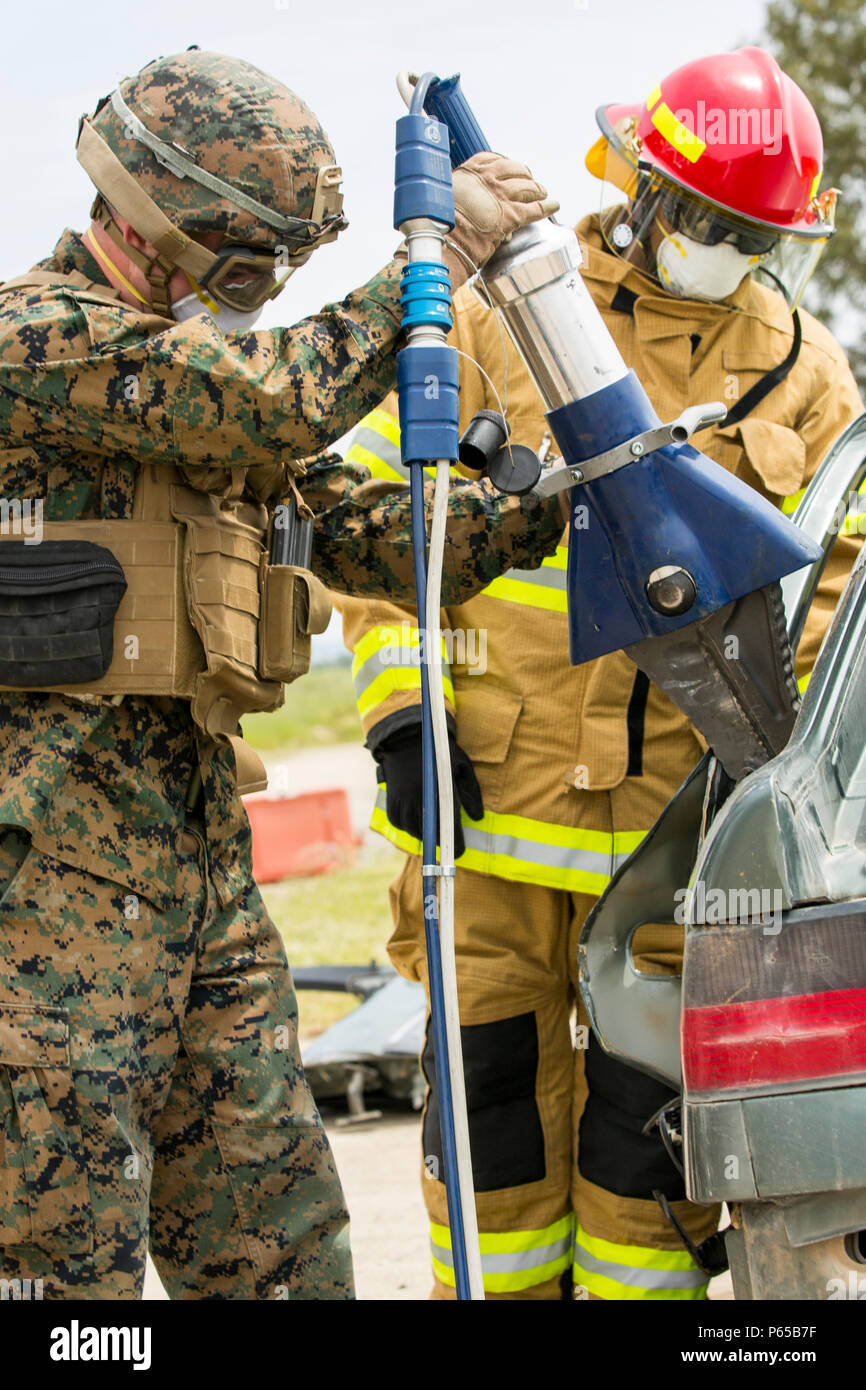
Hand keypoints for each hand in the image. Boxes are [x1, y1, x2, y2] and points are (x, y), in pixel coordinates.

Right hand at [373, 722, 483, 857]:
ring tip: (432, 835)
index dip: (455, 843)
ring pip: (411, 828)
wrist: (408, 735)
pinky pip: (396, 820)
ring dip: (422, 835)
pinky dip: (405, 826)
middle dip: (439, 841)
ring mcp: (403, 796)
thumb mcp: (462, 766)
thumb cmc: (440, 751)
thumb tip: (477, 817)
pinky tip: (414, 824)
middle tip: (447, 844)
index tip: (460, 852)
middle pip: (428, 832)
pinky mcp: (391, 795)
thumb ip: (472, 792)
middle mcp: (420, 796)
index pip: (449, 826)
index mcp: (441, 789)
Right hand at [444, 151, 559, 289]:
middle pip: (515, 170)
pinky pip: (535, 208)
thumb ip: (460, 196)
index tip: (510, 167)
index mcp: (470, 171)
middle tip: (530, 181)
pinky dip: (547, 206)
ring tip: (542, 192)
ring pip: (528, 187)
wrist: (444, 240)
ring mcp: (502, 195)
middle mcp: (488, 178)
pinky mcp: (513, 215)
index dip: (505, 163)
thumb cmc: (438, 225)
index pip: (493, 159)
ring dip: (537, 189)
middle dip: (525, 175)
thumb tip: (470, 205)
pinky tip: (553, 205)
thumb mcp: (444, 199)